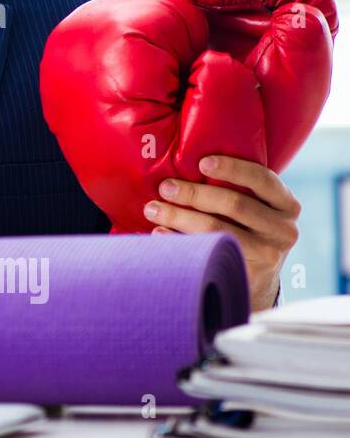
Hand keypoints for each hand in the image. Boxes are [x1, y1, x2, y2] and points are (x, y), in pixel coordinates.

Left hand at [143, 156, 299, 312]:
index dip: (233, 168)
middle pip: (234, 204)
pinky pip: (208, 251)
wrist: (259, 275)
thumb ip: (237, 188)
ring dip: (179, 217)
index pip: (262, 179)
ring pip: (217, 230)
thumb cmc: (247, 227)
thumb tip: (184, 162)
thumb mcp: (256, 206)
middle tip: (165, 187)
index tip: (201, 162)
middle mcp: (284, 228)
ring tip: (152, 209)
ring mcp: (269, 253)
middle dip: (194, 194)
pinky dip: (179, 239)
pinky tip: (159, 232)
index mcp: (286, 203)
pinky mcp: (249, 273)